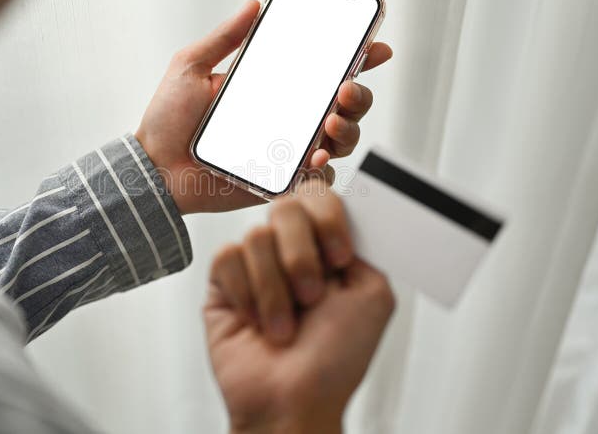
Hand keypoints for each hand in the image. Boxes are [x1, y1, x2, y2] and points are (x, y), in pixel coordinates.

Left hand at [135, 0, 391, 213]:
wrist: (154, 169)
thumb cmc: (168, 121)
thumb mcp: (191, 68)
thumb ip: (223, 38)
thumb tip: (253, 4)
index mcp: (272, 87)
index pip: (322, 69)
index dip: (355, 58)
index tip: (374, 47)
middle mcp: (287, 118)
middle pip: (344, 105)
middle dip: (358, 95)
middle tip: (344, 90)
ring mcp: (287, 149)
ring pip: (341, 139)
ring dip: (347, 129)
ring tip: (329, 124)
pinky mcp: (282, 180)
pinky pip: (318, 178)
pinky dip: (324, 169)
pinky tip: (313, 159)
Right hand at [204, 180, 394, 433]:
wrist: (294, 399)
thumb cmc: (335, 359)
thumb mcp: (374, 296)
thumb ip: (366, 244)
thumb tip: (348, 208)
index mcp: (327, 247)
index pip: (320, 198)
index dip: (328, 219)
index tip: (339, 259)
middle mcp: (290, 250)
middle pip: (286, 207)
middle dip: (302, 256)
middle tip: (312, 297)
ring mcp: (255, 264)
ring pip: (256, 237)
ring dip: (276, 290)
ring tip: (284, 326)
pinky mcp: (223, 282)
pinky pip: (228, 257)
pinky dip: (247, 294)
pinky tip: (255, 322)